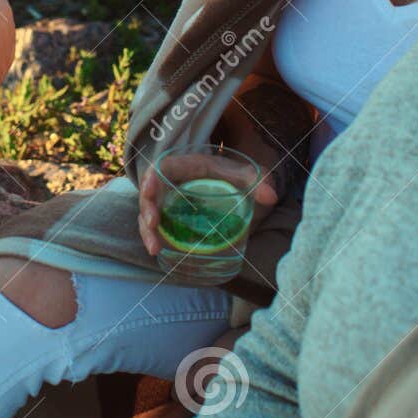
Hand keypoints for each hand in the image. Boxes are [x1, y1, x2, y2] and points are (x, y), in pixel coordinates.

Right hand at [137, 150, 277, 257]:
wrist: (235, 187)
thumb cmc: (236, 177)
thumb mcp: (247, 175)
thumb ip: (258, 181)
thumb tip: (271, 197)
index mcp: (188, 166)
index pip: (164, 166)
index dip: (152, 177)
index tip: (149, 190)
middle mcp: (173, 182)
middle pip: (150, 191)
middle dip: (147, 208)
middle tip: (153, 225)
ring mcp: (169, 200)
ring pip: (149, 211)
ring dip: (147, 229)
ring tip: (154, 248)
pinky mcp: (169, 217)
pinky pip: (155, 225)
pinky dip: (153, 238)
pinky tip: (157, 251)